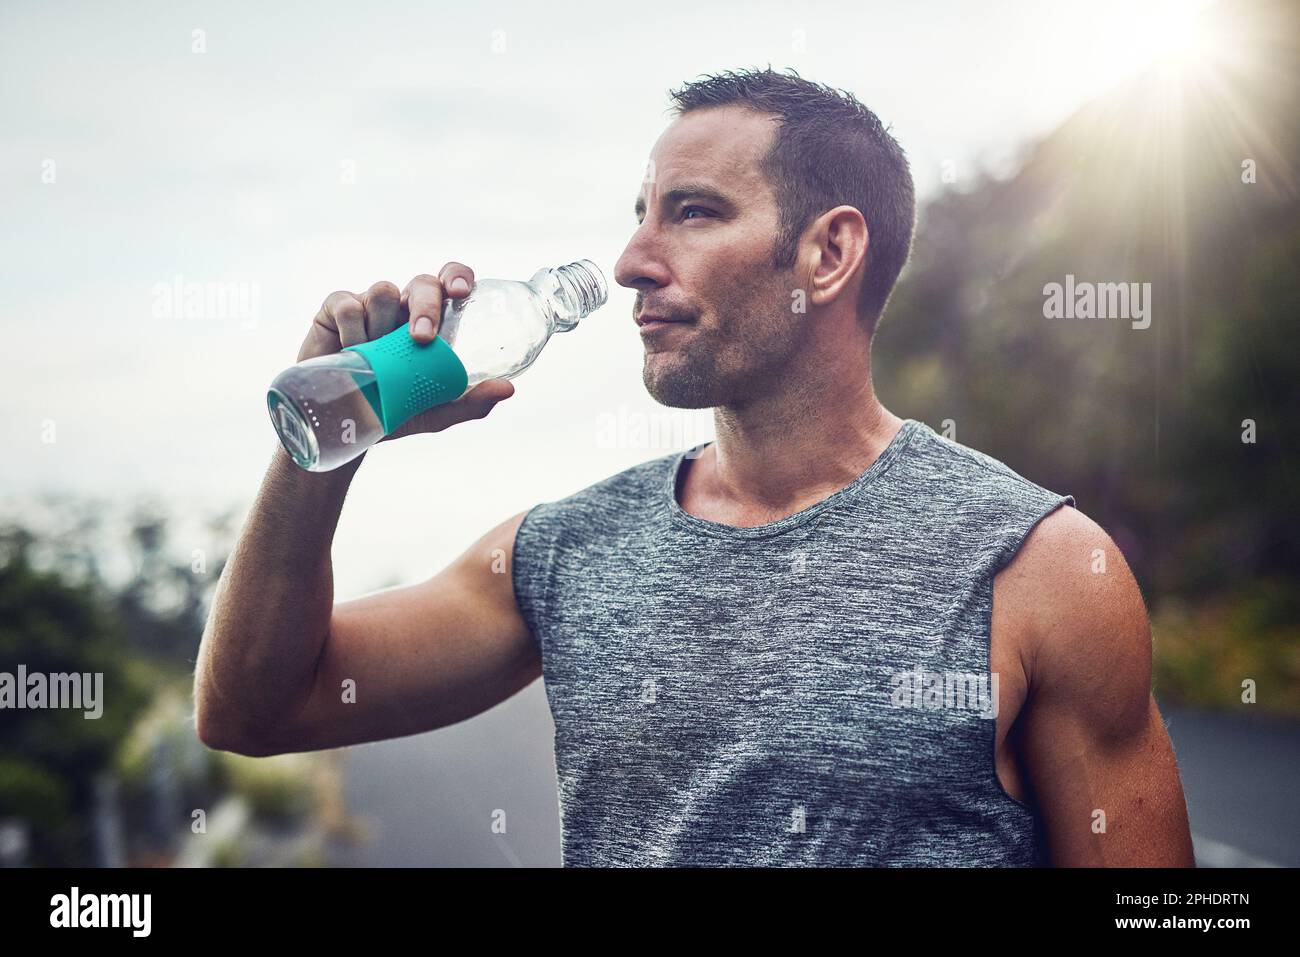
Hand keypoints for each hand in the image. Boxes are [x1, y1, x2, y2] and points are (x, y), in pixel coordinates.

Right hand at [296, 262, 514, 439]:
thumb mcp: (437, 412)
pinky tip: (350, 353)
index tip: (460, 293)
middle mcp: (403, 307)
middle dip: (425, 306)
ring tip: (373, 358)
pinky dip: (352, 330)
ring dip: (382, 326)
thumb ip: (472, 402)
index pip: (450, 282)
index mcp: (433, 321)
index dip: (457, 276)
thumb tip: (508, 388)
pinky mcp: (336, 309)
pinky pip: (348, 305)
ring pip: (383, 290)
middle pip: (422, 283)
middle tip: (422, 339)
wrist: (341, 426)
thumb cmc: (394, 410)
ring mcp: (370, 305)